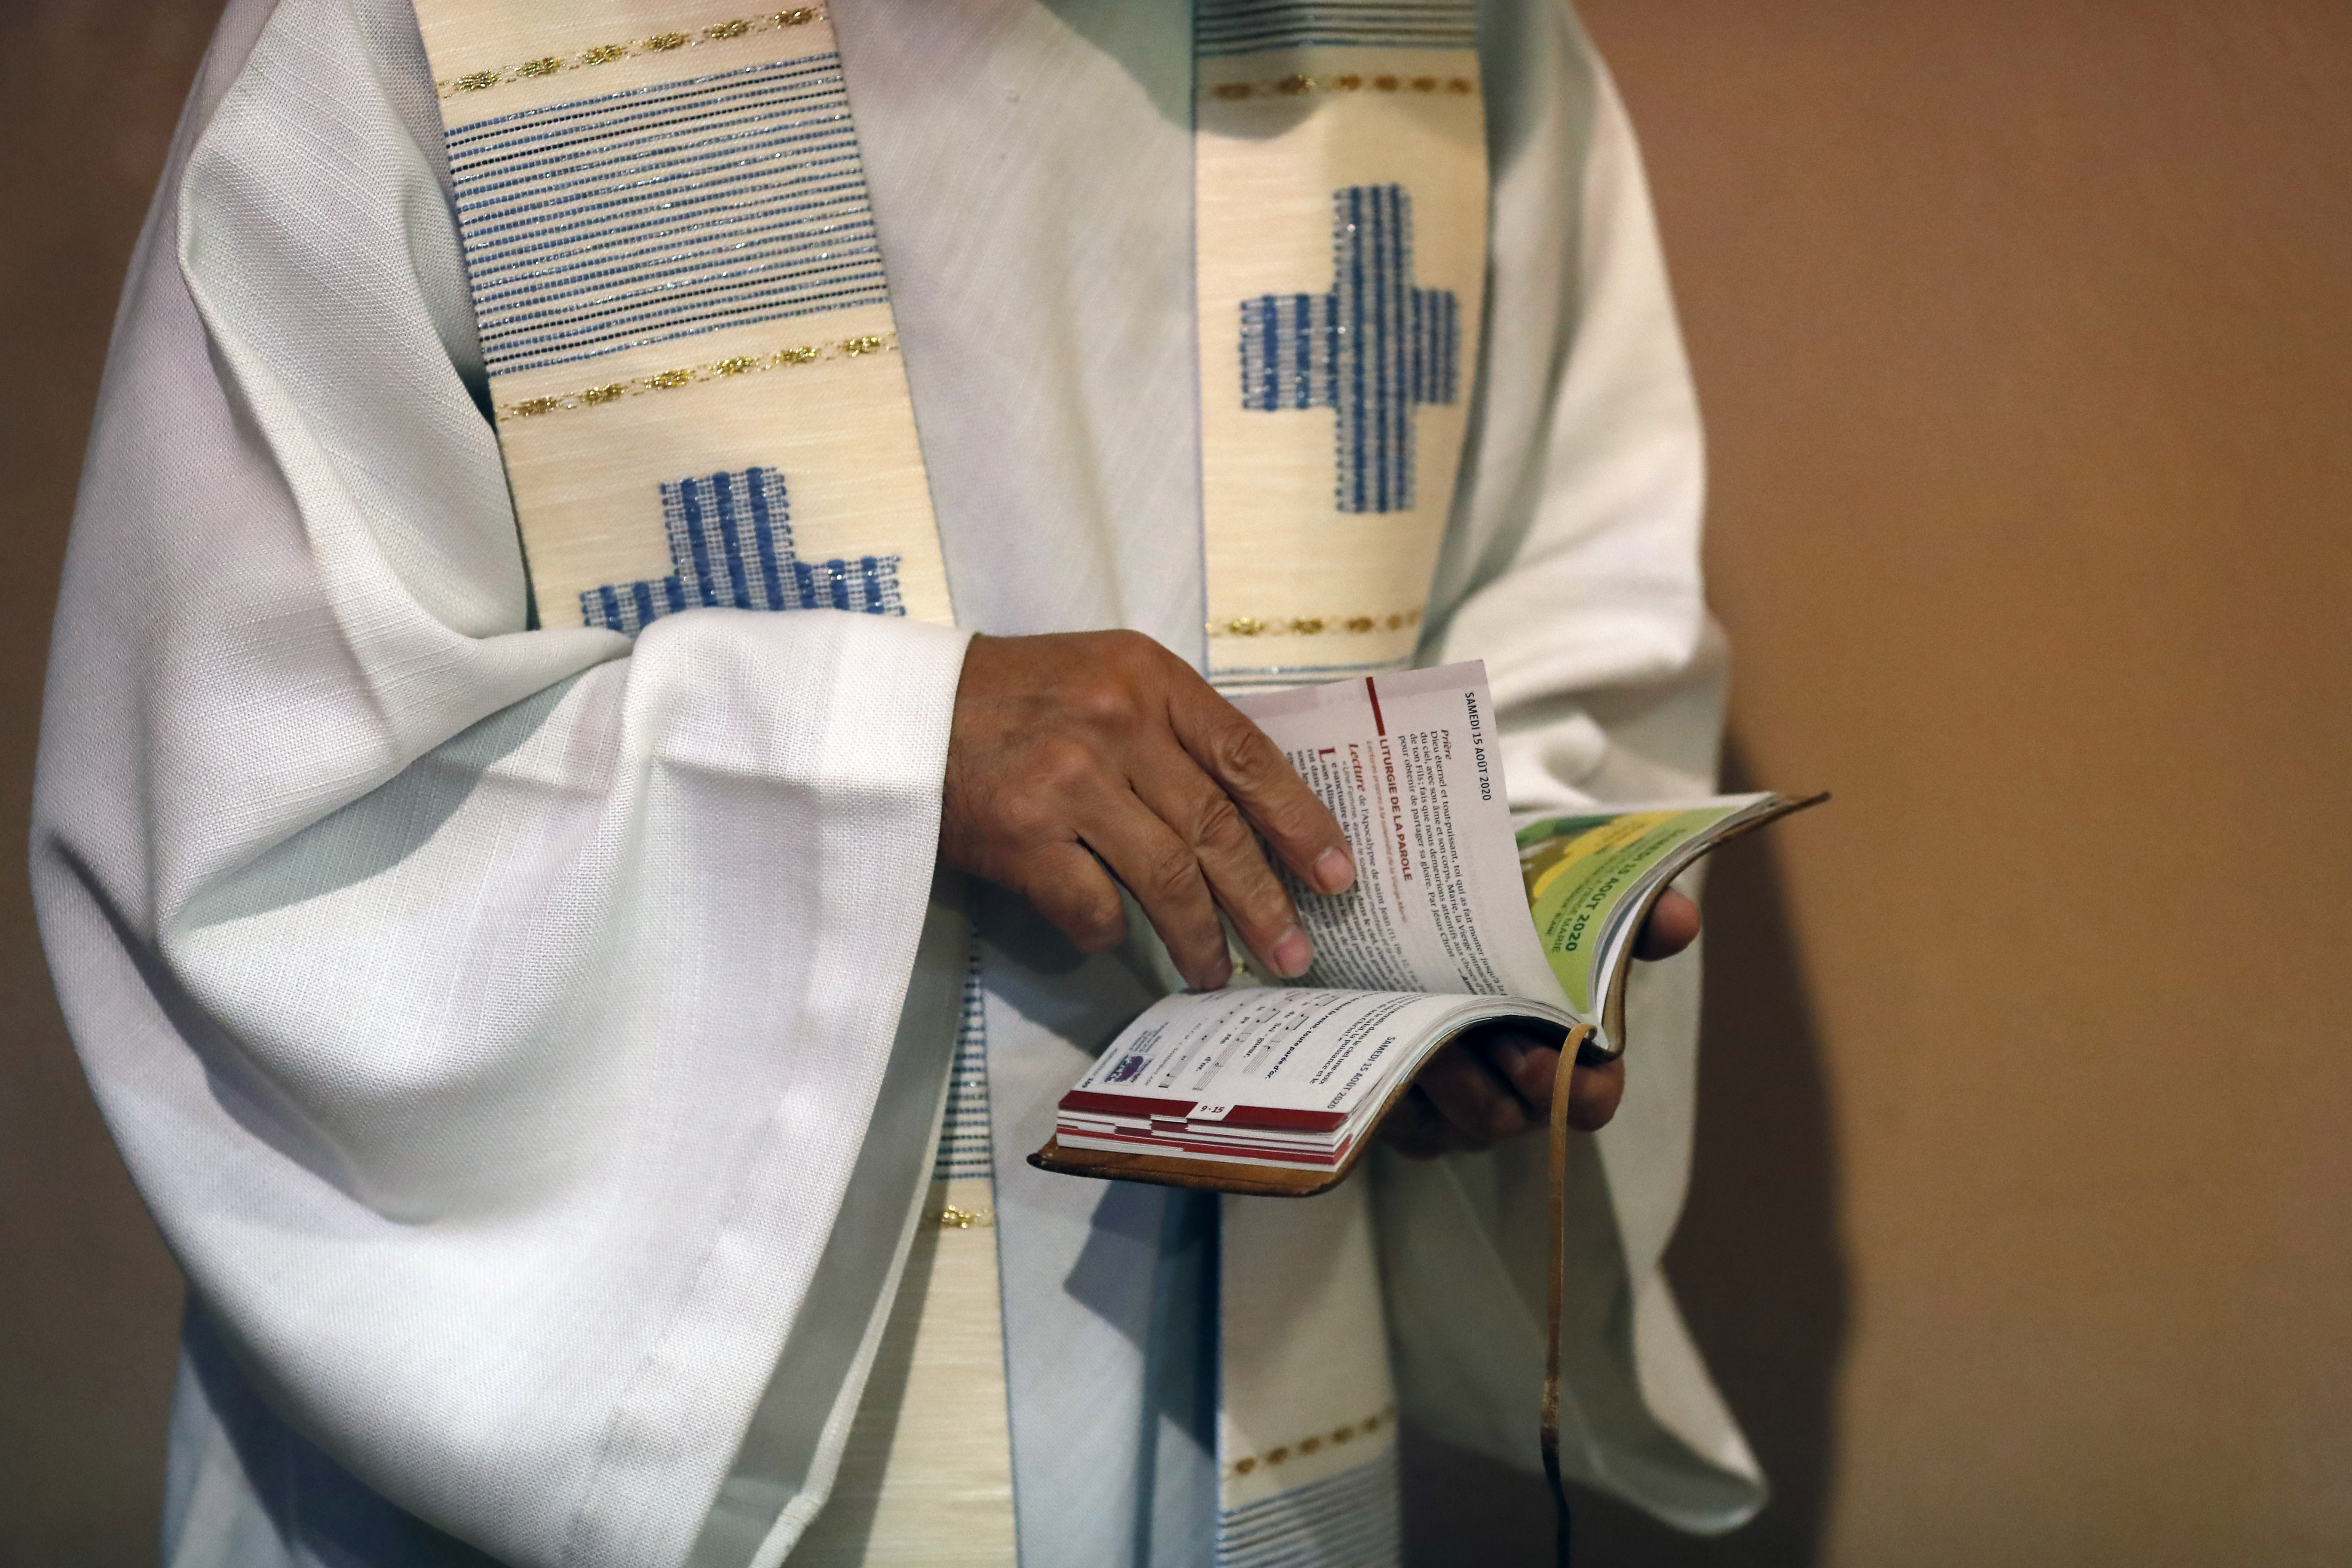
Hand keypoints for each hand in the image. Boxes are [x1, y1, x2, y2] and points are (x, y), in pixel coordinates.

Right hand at [940, 631, 1356, 990]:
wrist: (902, 711)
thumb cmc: (1012, 700)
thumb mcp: (1105, 680)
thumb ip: (1171, 731)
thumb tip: (1250, 816)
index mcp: (1149, 678)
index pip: (1248, 758)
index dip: (1301, 823)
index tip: (1337, 875)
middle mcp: (1116, 723)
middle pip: (1217, 829)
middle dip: (1265, 902)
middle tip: (1294, 953)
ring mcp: (1069, 780)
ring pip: (1168, 878)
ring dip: (1201, 939)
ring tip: (1218, 974)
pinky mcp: (1023, 835)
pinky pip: (1094, 907)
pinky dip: (1113, 934)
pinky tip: (1118, 942)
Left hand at [1378, 888, 1700, 1155]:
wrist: (1439, 911)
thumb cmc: (1519, 922)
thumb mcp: (1573, 905)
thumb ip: (1632, 913)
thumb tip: (1681, 920)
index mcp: (1565, 1060)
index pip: (1587, 1101)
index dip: (1568, 1088)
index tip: (1542, 1046)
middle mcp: (1510, 1095)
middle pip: (1502, 1118)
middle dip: (1483, 1082)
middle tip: (1465, 1034)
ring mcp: (1448, 1109)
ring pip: (1439, 1121)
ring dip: (1427, 1071)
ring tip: (1411, 1018)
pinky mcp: (1394, 1106)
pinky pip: (1386, 1113)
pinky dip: (1380, 1074)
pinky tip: (1372, 1031)